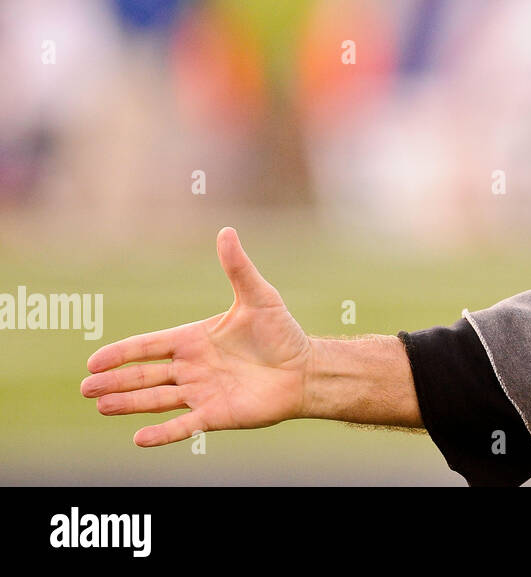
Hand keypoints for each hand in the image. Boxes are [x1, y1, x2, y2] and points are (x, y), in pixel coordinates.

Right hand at [81, 227, 313, 446]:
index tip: (94, 361)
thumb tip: (226, 231)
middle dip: (115, 382)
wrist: (305, 369)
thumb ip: (238, 268)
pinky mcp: (216, 415)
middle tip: (86, 388)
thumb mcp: (259, 297)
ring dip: (129, 404)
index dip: (121, 353)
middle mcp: (192, 368)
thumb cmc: (282, 332)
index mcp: (194, 340)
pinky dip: (163, 433)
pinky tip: (139, 438)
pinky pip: (184, 426)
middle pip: (145, 376)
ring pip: (157, 400)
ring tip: (101, 406)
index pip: (149, 346)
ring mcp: (201, 393)